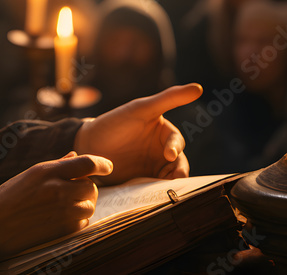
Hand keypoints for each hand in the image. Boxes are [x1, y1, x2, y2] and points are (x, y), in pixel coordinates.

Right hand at [0, 151, 112, 259]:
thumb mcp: (31, 174)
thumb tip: (76, 157)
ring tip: (68, 204)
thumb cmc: (8, 197)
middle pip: (91, 186)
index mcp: (47, 171)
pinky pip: (83, 222)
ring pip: (90, 205)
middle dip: (87, 187)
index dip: (102, 164)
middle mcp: (57, 189)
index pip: (87, 163)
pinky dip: (78, 219)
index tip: (108, 167)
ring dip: (84, 204)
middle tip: (76, 190)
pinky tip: (62, 218)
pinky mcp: (62, 230)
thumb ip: (57, 165)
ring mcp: (61, 211)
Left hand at [73, 83, 202, 184]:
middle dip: (178, 173)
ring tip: (164, 192)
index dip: (175, 148)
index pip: (176, 142)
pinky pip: (155, 190)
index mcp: (163, 133)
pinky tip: (152, 198)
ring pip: (169, 179)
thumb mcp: (141, 109)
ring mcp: (153, 168)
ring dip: (170, 186)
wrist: (87, 146)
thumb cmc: (115, 122)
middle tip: (175, 181)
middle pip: (178, 164)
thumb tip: (198, 87)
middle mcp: (161, 152)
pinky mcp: (143, 184)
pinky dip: (156, 193)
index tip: (169, 155)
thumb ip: (169, 98)